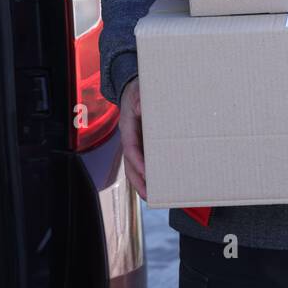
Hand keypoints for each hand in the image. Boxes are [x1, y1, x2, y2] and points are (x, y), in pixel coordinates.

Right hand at [119, 78, 146, 200]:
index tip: (146, 173)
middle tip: (150, 196)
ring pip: (134, 168)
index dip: (137, 161)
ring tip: (155, 198)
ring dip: (142, 184)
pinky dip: (148, 176)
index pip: (130, 147)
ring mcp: (135, 144)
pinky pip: (143, 164)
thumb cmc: (138, 90)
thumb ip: (140, 97)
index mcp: (127, 126)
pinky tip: (159, 186)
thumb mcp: (139, 89)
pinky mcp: (142, 147)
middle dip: (139, 181)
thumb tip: (140, 108)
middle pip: (130, 164)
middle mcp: (129, 138)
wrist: (134, 89)